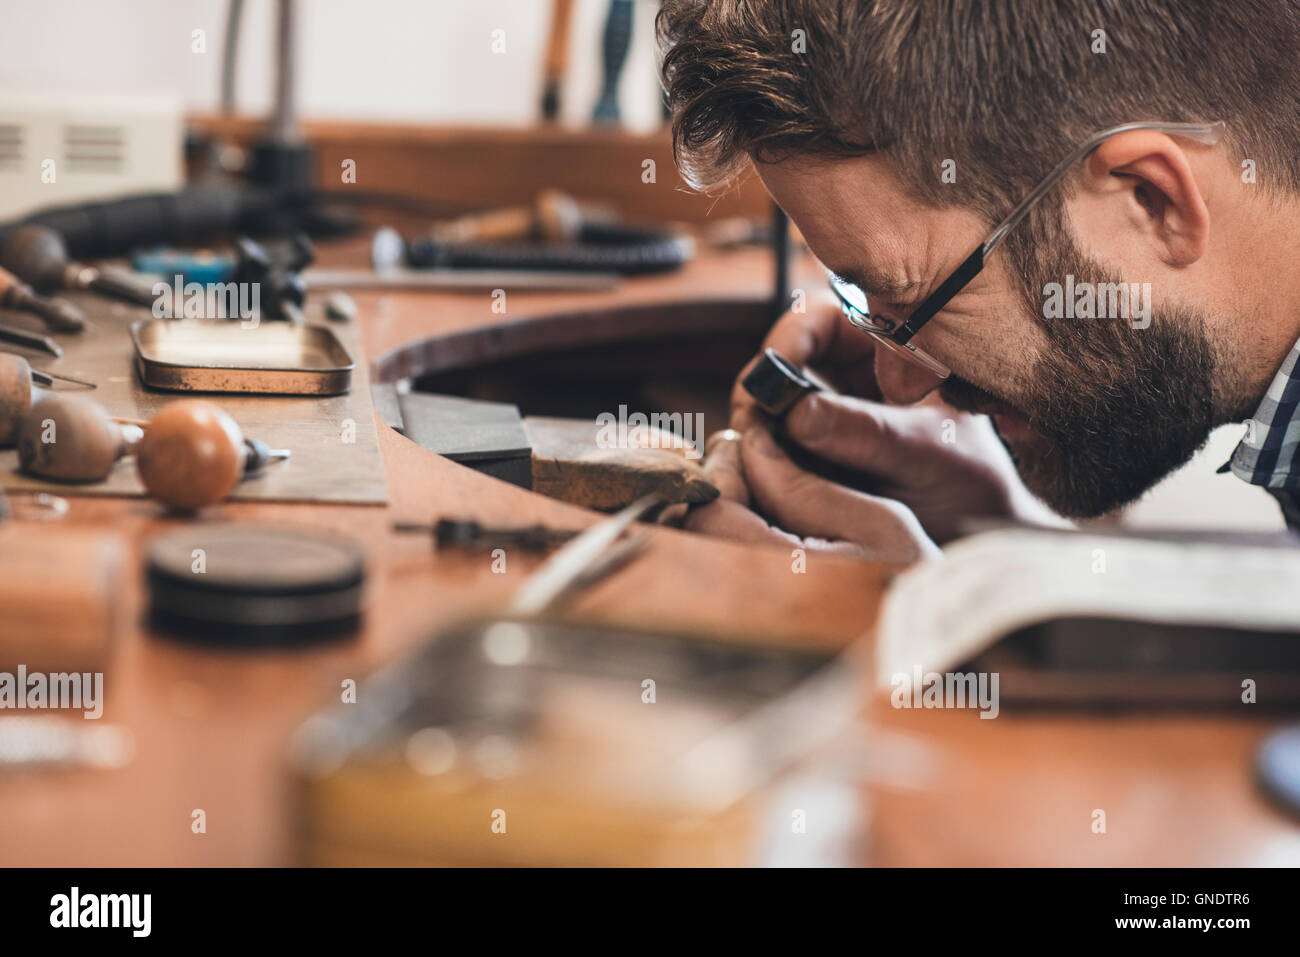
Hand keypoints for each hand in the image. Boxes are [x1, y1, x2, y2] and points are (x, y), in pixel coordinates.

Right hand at [684, 297, 1058, 557]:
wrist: (982, 545)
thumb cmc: (974, 487)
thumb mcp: (927, 453)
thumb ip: (868, 432)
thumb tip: (798, 413)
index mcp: (886, 356)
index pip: (823, 322)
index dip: (790, 338)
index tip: (773, 373)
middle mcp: (850, 384)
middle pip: (784, 369)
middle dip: (763, 395)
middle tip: (753, 429)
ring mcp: (826, 428)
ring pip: (772, 415)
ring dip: (759, 437)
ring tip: (761, 466)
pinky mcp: (811, 470)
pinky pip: (774, 458)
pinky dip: (764, 469)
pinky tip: (769, 488)